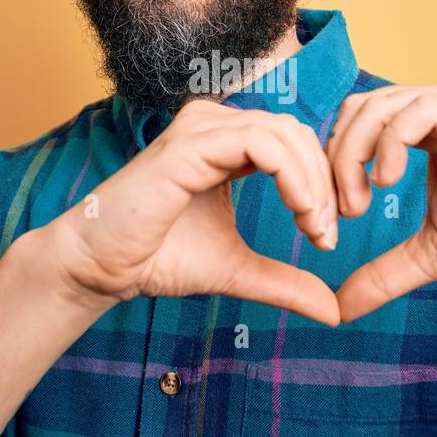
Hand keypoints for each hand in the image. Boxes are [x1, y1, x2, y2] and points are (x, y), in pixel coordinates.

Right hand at [47, 99, 341, 326]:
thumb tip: (334, 312)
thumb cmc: (158, 259)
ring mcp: (200, 129)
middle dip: (324, 183)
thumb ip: (284, 282)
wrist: (102, 269)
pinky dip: (292, 175)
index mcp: (225, 142)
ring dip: (312, 182)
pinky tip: (300, 211)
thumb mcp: (238, 270)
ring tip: (315, 228)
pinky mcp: (189, 146)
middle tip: (327, 235)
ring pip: (284, 134)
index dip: (322, 184)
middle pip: (296, 133)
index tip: (327, 236)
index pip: (293, 142)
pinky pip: (261, 144)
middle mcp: (213, 125)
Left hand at [327, 78, 436, 322]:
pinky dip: (389, 143)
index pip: (357, 119)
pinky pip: (418, 112)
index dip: (332, 161)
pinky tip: (385, 182)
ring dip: (354, 154)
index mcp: (426, 127)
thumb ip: (385, 272)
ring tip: (358, 203)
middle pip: (359, 107)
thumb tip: (337, 309)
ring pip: (381, 105)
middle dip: (335, 159)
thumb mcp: (431, 254)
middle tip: (339, 213)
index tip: (329, 215)